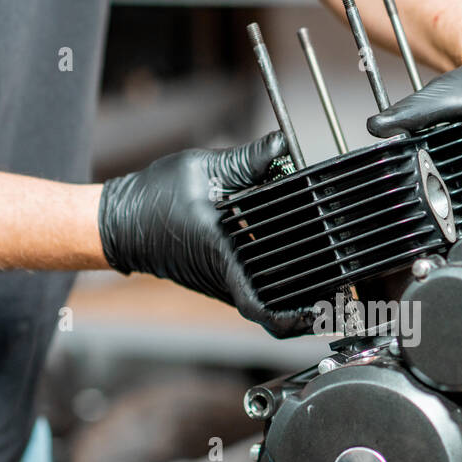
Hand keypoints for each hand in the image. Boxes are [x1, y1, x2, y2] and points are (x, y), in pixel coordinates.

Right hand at [97, 131, 314, 337]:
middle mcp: (223, 279)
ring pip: (268, 302)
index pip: (261, 305)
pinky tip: (306, 269)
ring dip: (299, 300)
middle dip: (310, 310)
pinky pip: (257, 291)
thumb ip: (247, 160)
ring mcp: (222, 285)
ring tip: (333, 286)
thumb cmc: (152, 198)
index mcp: (220, 257)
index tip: (321, 310)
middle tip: (343, 297)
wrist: (119, 221)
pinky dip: (283, 288)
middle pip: (275, 310)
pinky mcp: (220, 280)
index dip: (293, 316)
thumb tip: (282, 145)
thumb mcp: (201, 169)